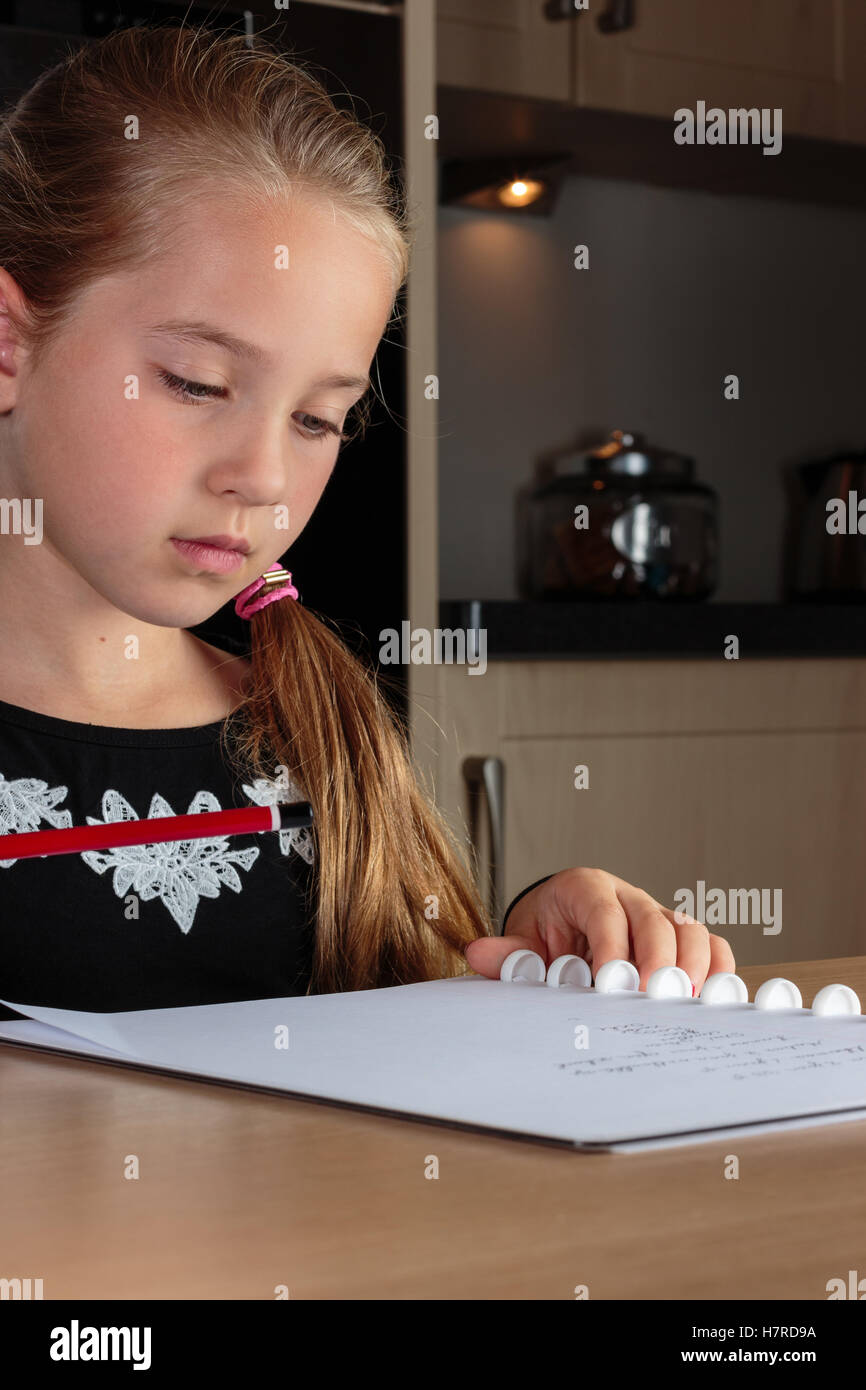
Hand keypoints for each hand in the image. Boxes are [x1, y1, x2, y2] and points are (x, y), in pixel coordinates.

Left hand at [463, 867, 735, 993]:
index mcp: (587, 888)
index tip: (610, 983)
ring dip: (692, 966)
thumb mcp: (524, 939)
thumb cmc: (548, 931)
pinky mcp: (681, 937)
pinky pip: (712, 944)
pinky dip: (717, 969)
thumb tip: (481, 954)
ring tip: (683, 1003)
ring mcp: (659, 915)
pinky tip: (709, 1000)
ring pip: (690, 928)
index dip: (611, 947)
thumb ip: (509, 952)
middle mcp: (628, 897)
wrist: (562, 922)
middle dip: (657, 961)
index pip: (605, 913)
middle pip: (656, 920)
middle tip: (653, 999)